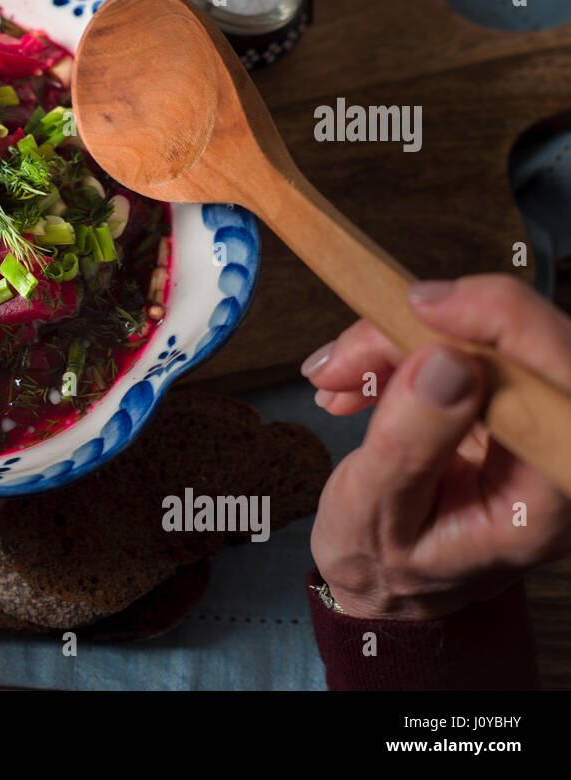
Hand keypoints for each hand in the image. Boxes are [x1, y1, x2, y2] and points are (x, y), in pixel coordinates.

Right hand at [303, 275, 570, 618]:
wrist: (392, 581)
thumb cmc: (389, 562)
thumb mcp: (377, 514)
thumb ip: (410, 444)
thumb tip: (445, 363)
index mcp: (550, 496)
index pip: (562, 382)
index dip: (503, 323)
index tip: (423, 305)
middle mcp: (558, 454)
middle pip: (522, 346)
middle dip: (424, 331)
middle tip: (349, 356)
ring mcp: (538, 424)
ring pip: (488, 336)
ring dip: (401, 340)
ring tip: (339, 376)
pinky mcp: (509, 400)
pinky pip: (465, 344)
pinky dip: (402, 348)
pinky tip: (359, 378)